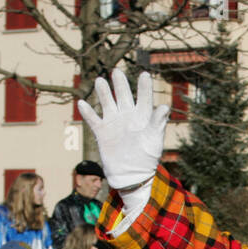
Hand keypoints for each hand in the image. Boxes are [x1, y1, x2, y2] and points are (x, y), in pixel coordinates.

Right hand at [77, 68, 168, 192]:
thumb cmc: (147, 159)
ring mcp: (114, 124)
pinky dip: (87, 113)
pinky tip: (82, 103)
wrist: (132, 176)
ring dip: (103, 93)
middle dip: (120, 84)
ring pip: (107, 103)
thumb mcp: (154, 140)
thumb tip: (165, 107)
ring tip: (100, 80)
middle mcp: (128, 117)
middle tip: (117, 71)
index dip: (144, 87)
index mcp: (143, 118)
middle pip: (123, 96)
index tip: (145, 74)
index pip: (144, 98)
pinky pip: (93, 120)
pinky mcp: (103, 133)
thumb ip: (158, 123)